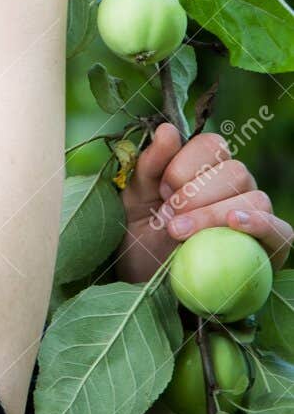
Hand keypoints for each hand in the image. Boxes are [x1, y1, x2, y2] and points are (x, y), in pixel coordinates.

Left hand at [114, 121, 292, 285]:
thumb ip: (149, 164)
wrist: (149, 284)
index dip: (185, 166)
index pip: (212, 145)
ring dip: (214, 214)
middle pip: (235, 170)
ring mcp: (256, 214)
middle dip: (195, 195)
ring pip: (255, 197)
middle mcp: (236, 185)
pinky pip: (280, 229)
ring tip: (180, 234)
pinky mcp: (270, 246)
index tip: (161, 190)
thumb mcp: (135, 198)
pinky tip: (234, 225)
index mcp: (207, 167)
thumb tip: (167, 130)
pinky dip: (260, 224)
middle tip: (167, 219)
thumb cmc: (143, 235)